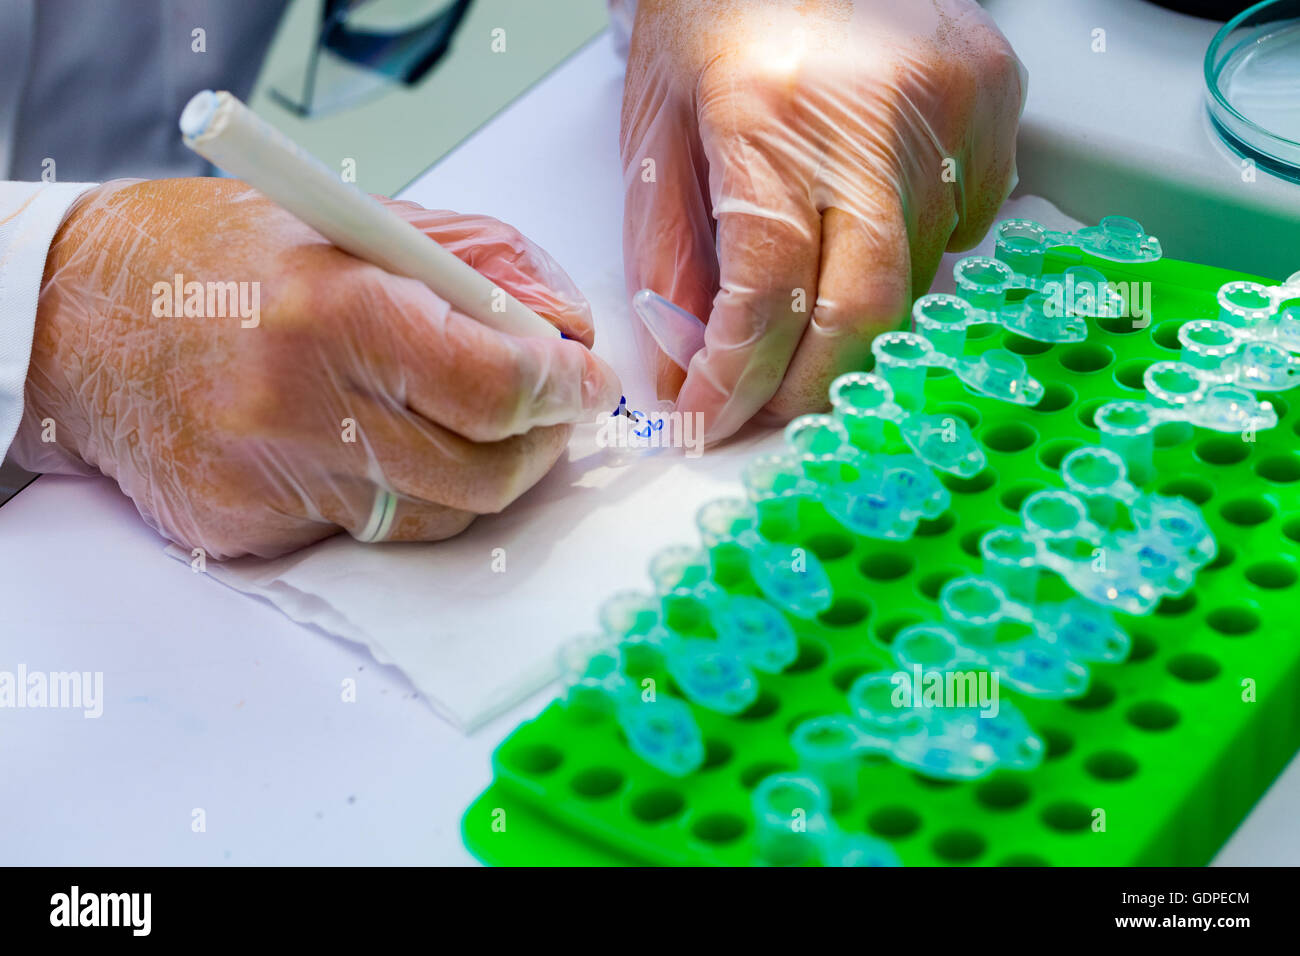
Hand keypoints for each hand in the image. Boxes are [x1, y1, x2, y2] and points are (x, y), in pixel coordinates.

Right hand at [15, 178, 619, 558]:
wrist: (75, 316)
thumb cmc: (218, 254)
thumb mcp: (357, 218)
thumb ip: (483, 265)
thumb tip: (569, 330)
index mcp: (333, 312)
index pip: (497, 385)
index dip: (565, 391)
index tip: (589, 382)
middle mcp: (297, 408)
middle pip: (484, 472)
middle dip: (541, 444)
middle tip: (551, 412)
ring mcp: (267, 482)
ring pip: (438, 515)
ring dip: (479, 473)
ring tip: (470, 422)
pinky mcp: (245, 532)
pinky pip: (371, 533)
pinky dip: (403, 495)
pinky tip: (379, 444)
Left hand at [621, 0, 1024, 440]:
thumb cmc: (716, 11)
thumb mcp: (657, 132)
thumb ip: (669, 256)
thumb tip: (689, 363)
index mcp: (771, 112)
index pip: (767, 293)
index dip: (739, 379)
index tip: (713, 416)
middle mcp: (872, 111)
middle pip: (864, 310)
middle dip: (812, 383)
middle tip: (770, 403)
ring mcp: (949, 105)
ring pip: (914, 277)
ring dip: (854, 313)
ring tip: (811, 278)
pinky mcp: (994, 100)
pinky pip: (963, 226)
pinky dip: (911, 253)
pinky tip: (867, 216)